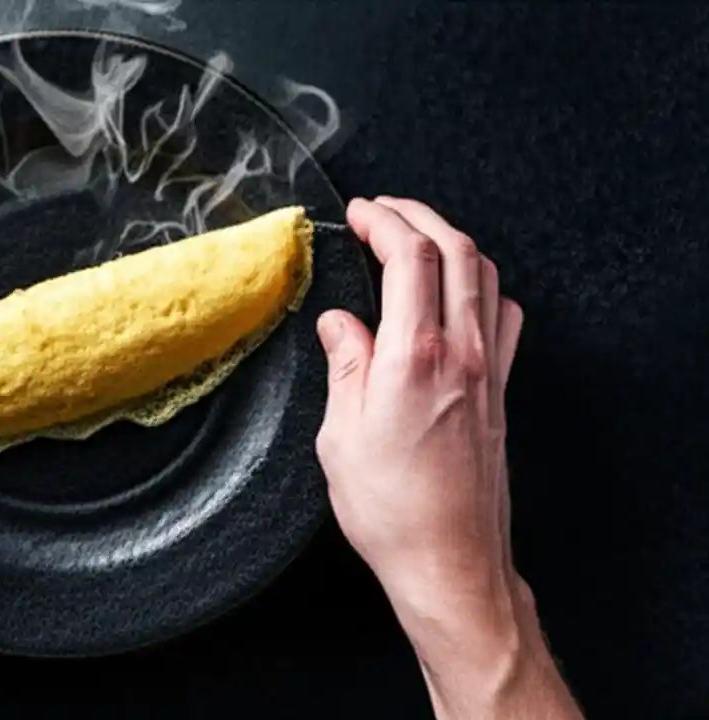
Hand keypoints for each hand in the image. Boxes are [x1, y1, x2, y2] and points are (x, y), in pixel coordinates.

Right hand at [315, 197, 580, 718]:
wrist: (449, 560)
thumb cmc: (391, 509)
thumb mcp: (341, 435)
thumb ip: (344, 366)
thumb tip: (338, 324)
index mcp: (414, 357)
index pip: (410, 258)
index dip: (384, 221)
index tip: (358, 212)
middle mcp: (462, 354)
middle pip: (456, 251)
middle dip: (418, 215)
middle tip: (383, 209)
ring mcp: (489, 371)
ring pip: (486, 276)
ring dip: (452, 242)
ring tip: (416, 238)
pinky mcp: (500, 393)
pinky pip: (504, 317)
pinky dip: (483, 287)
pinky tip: (460, 297)